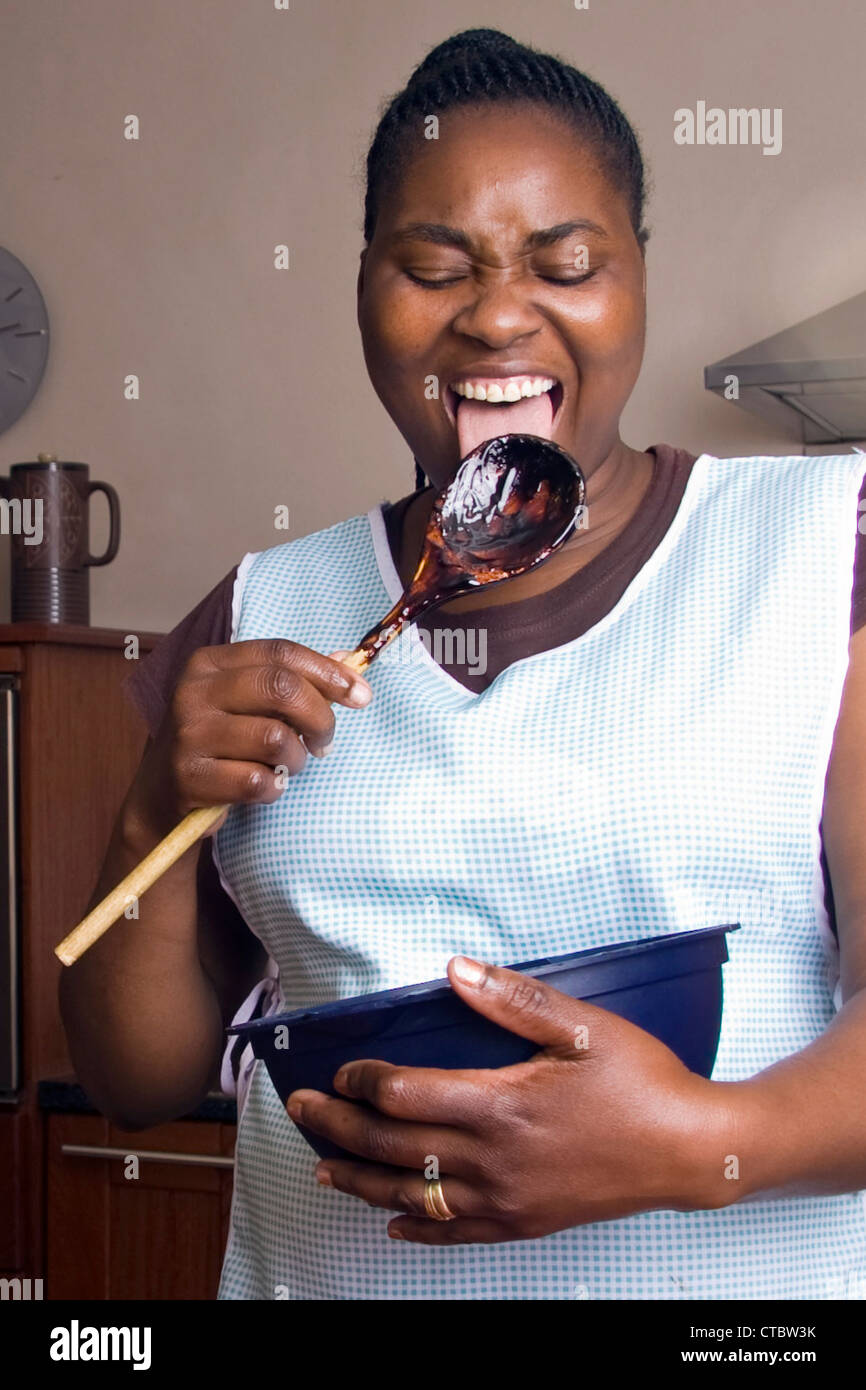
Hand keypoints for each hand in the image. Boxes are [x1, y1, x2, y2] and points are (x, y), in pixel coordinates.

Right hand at [125, 639, 372, 841]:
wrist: (162, 794)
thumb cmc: (219, 741)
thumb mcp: (247, 702)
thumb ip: (294, 679)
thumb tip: (349, 662)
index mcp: (209, 663)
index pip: (281, 653)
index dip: (328, 672)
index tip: (360, 695)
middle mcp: (193, 692)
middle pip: (281, 688)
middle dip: (320, 717)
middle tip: (325, 741)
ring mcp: (188, 734)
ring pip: (275, 738)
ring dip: (297, 758)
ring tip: (288, 765)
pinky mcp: (189, 777)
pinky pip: (256, 781)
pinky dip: (274, 788)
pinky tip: (267, 786)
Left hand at [287, 956, 740, 1244]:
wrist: (692, 1151)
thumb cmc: (642, 1083)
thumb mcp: (583, 1026)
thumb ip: (513, 999)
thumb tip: (457, 971)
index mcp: (502, 1105)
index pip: (406, 1095)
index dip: (363, 1082)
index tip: (340, 1070)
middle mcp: (495, 1160)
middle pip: (394, 1147)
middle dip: (339, 1128)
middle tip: (299, 1113)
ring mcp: (508, 1199)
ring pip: (412, 1196)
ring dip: (359, 1181)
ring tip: (322, 1168)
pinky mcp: (525, 1223)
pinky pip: (455, 1233)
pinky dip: (415, 1227)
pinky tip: (392, 1221)